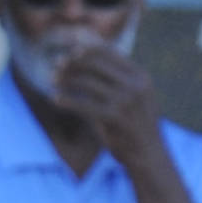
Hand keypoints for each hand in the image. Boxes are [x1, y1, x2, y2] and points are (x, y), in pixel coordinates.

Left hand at [46, 36, 164, 148]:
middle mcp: (134, 84)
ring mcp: (126, 101)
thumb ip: (117, 78)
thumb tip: (89, 59)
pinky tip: (54, 99)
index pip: (109, 52)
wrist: (149, 154)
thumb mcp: (135, 95)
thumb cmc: (136, 124)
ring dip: (67, 80)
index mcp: (140, 75)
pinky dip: (67, 100)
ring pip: (87, 83)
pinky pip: (84, 105)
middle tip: (56, 65)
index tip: (69, 49)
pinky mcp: (115, 118)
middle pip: (95, 64)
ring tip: (52, 80)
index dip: (86, 48)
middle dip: (73, 63)